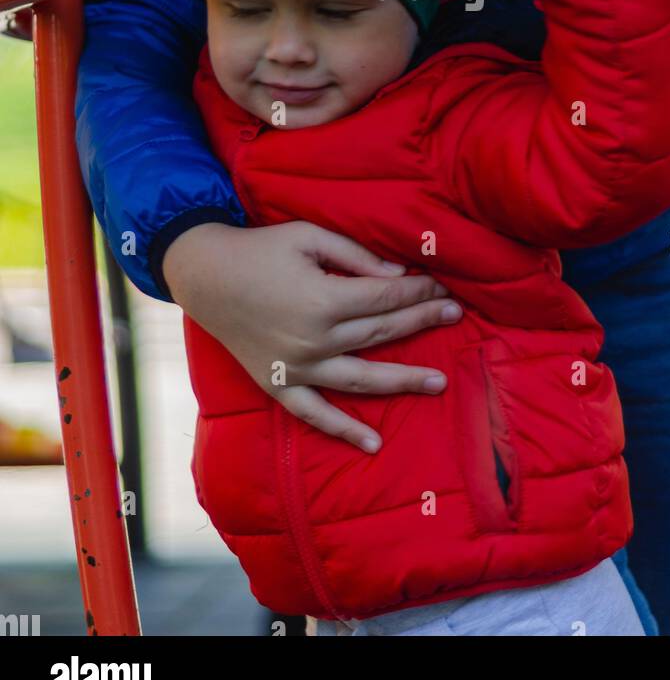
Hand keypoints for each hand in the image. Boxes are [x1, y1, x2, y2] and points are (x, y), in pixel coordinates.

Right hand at [163, 221, 462, 452]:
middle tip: (456, 315)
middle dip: (423, 322)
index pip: (386, 298)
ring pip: (362, 379)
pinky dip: (343, 430)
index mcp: (323, 299)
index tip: (443, 286)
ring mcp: (296, 368)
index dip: (419, 291)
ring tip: (439, 382)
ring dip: (403, 381)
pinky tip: (373, 443)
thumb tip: (397, 275)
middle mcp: (314, 339)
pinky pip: (315, 414)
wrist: (204, 275)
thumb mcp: (309, 236)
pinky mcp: (278, 385)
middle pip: (382, 333)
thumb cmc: (260, 249)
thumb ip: (356, 256)